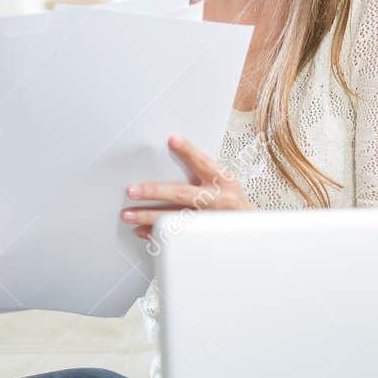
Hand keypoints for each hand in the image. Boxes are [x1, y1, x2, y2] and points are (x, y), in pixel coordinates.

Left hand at [121, 134, 254, 239]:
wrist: (249, 227)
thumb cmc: (232, 200)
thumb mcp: (224, 179)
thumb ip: (201, 169)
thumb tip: (173, 147)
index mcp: (223, 181)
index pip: (204, 163)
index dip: (189, 151)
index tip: (172, 140)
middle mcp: (217, 200)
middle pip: (182, 194)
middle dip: (154, 192)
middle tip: (132, 190)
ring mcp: (209, 221)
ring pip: (175, 219)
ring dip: (149, 217)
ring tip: (129, 214)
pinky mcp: (204, 237)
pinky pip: (176, 236)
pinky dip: (156, 233)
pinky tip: (141, 229)